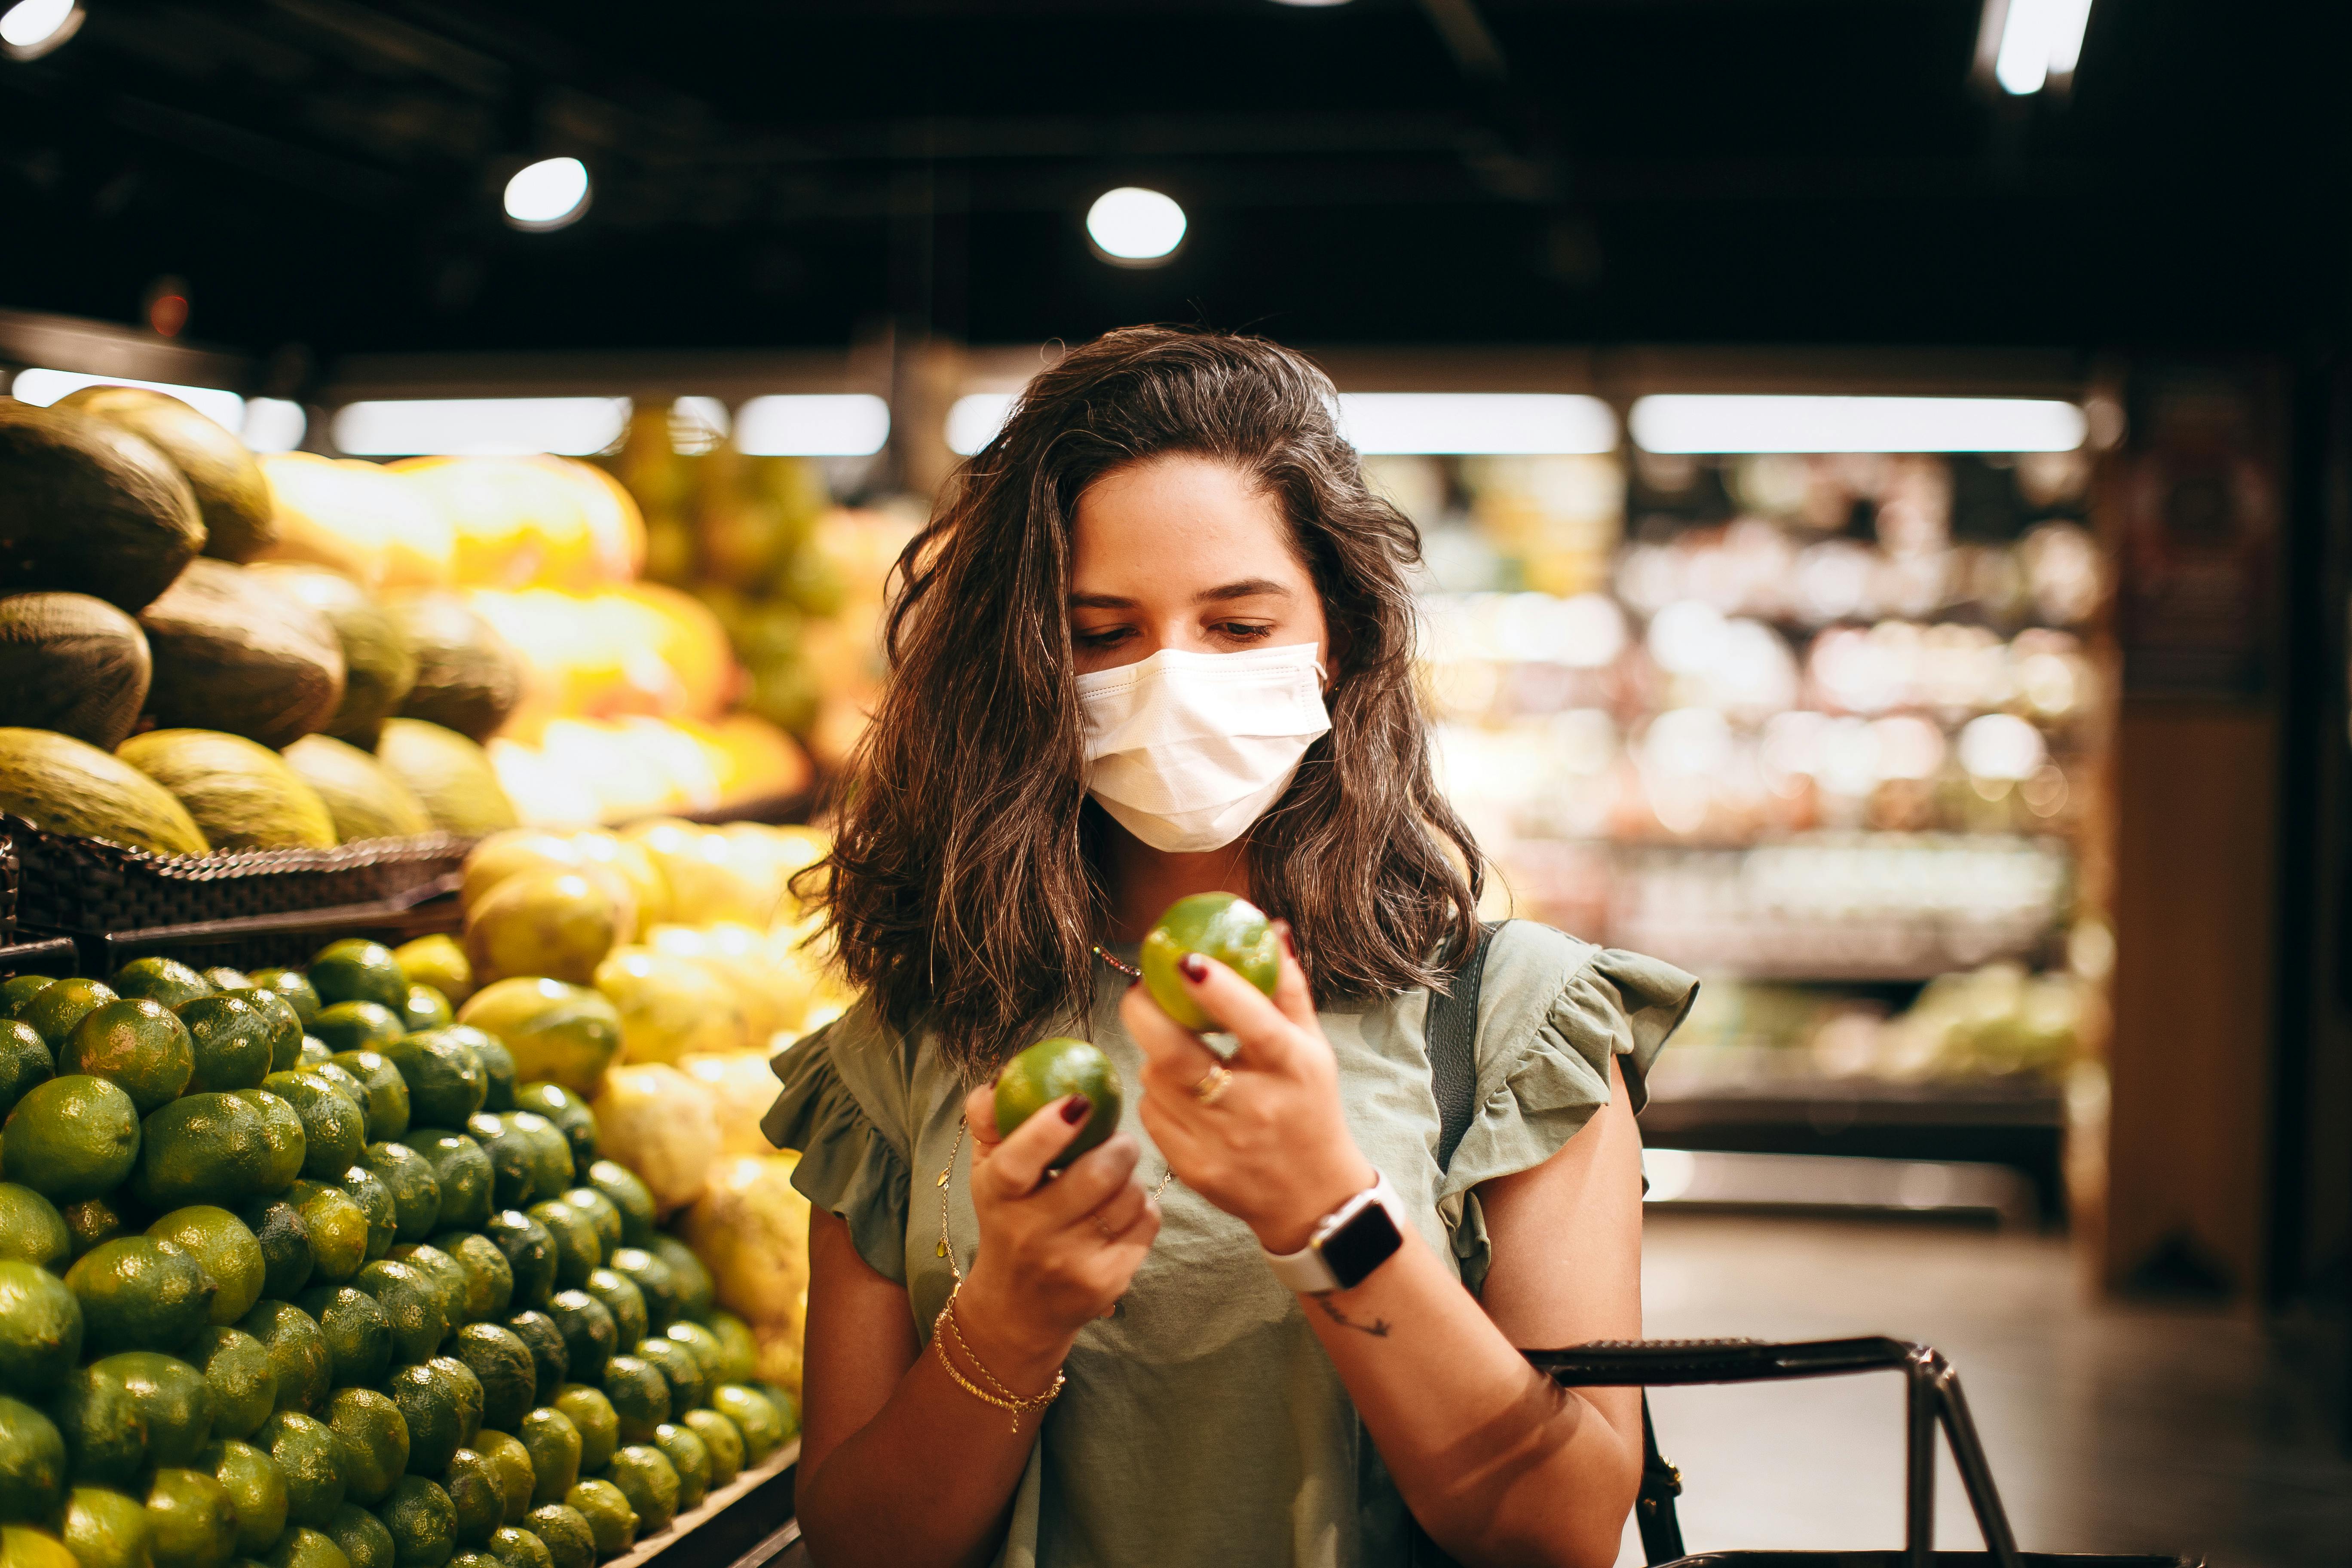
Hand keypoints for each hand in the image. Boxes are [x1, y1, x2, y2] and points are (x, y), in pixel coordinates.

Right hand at [955, 1083, 1160, 1364]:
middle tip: (1117, 1142)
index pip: (1019, 1161)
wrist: (1017, 1307)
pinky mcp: (1107, 1283)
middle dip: (1120, 1147)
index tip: (1079, 1101)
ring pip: (1130, 1196)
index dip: (1049, 1129)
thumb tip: (1002, 1078)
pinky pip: (1147, 1223)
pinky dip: (1143, 1209)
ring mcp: (1071, 1263)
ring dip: (1132, 1179)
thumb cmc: (1007, 1219)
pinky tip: (1122, 1213)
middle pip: (1097, 1174)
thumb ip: (990, 1120)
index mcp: (999, 1196)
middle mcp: (1031, 1234)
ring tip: (1115, 1182)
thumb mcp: (987, 1172)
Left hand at [1121, 922, 1376, 1254]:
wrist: (1313, 1199)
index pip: (1254, 1024)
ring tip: (1174, 1047)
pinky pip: (1152, 1116)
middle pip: (1178, 1058)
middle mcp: (1256, 1108)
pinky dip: (1157, 1095)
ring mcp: (1221, 1143)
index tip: (1184, 958)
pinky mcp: (1194, 1170)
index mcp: (1292, 1069)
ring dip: (1155, 1056)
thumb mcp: (1313, 1047)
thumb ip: (1289, 987)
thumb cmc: (1309, 1105)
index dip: (1217, 990)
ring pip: (1157, 1082)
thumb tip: (1270, 925)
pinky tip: (1178, 1093)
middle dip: (1146, 1015)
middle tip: (1141, 990)